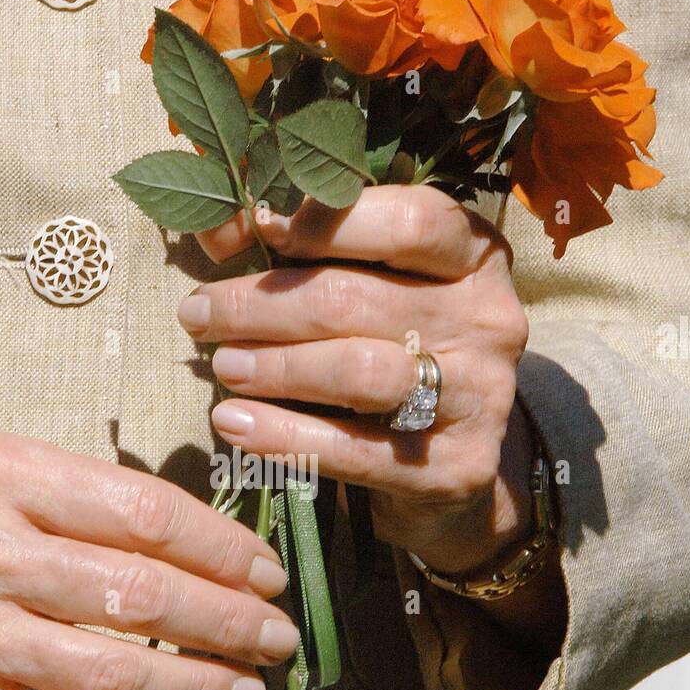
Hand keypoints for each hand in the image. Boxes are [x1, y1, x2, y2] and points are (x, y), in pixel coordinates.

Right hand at [0, 434, 296, 689]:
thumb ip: (87, 500)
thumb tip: (209, 549)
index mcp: (3, 475)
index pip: (147, 512)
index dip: (226, 550)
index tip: (269, 574)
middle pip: (143, 596)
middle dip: (232, 624)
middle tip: (277, 641)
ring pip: (113, 675)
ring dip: (198, 689)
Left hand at [189, 185, 564, 659]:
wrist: (444, 470)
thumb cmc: (389, 353)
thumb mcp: (361, 289)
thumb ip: (298, 250)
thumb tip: (217, 225)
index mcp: (475, 255)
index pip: (407, 220)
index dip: (326, 223)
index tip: (258, 232)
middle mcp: (489, 319)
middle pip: (358, 300)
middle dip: (263, 305)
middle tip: (199, 314)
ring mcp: (481, 395)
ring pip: (360, 372)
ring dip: (276, 367)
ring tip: (224, 367)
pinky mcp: (457, 466)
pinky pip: (356, 449)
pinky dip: (284, 435)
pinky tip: (234, 423)